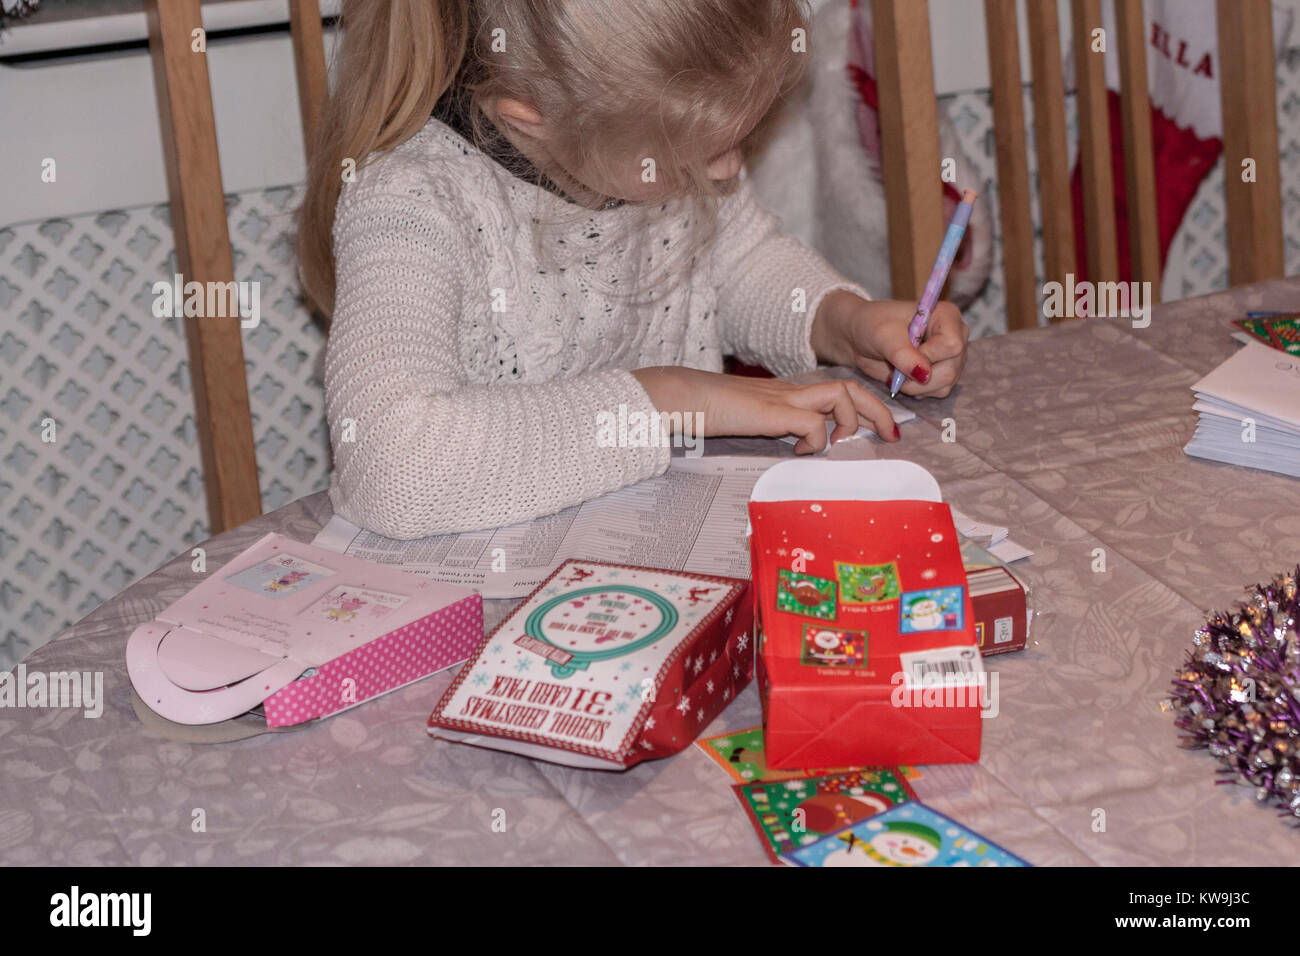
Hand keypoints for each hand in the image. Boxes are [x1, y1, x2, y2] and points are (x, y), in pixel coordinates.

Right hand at [630, 366, 900, 454]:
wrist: (685, 397)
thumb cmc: (711, 410)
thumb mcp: (754, 420)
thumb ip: (778, 426)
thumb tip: (800, 445)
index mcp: (790, 392)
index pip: (838, 389)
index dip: (865, 406)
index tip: (878, 430)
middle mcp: (793, 391)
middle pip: (850, 387)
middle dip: (878, 411)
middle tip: (892, 435)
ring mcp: (784, 398)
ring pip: (840, 395)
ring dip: (848, 422)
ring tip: (836, 443)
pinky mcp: (774, 412)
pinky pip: (812, 423)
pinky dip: (816, 440)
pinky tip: (799, 451)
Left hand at [811, 291, 969, 397]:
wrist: (861, 338)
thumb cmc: (872, 326)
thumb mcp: (883, 336)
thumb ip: (903, 355)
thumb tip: (924, 375)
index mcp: (947, 315)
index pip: (951, 345)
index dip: (927, 355)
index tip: (905, 349)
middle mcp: (956, 335)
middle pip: (950, 369)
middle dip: (919, 376)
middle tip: (896, 367)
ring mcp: (953, 356)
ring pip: (945, 384)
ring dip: (916, 386)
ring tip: (898, 371)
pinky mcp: (944, 373)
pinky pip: (939, 391)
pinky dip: (918, 390)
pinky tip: (904, 377)